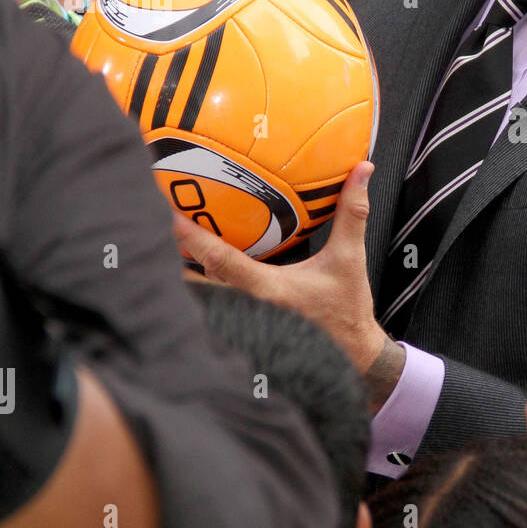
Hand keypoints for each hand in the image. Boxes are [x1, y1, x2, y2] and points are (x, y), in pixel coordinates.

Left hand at [173, 160, 402, 407]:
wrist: (352, 358)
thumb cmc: (347, 309)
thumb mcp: (350, 259)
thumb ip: (352, 213)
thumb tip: (363, 170)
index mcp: (268, 289)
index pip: (219, 259)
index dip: (191, 237)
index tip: (171, 214)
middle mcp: (247, 308)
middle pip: (193, 281)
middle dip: (176, 256)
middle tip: (162, 226)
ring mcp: (241, 325)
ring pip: (198, 298)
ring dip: (185, 276)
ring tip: (171, 249)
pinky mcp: (241, 334)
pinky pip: (210, 311)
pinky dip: (200, 293)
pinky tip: (196, 277)